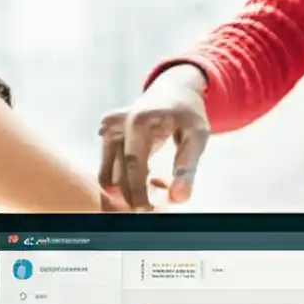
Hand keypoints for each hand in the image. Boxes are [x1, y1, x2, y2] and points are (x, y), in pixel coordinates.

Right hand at [99, 64, 210, 209]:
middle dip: (133, 197)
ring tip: (160, 188)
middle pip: (118, 172)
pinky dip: (126, 183)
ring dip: (129, 192)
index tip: (147, 212)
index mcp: (139, 119)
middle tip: (156, 210)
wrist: (172, 91)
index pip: (134, 163)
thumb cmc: (187, 113)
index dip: (138, 192)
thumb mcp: (197, 135)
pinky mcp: (106, 139)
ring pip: (110, 175)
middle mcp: (117, 123)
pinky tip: (152, 179)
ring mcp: (108, 131)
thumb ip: (188, 167)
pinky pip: (110, 170)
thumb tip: (179, 199)